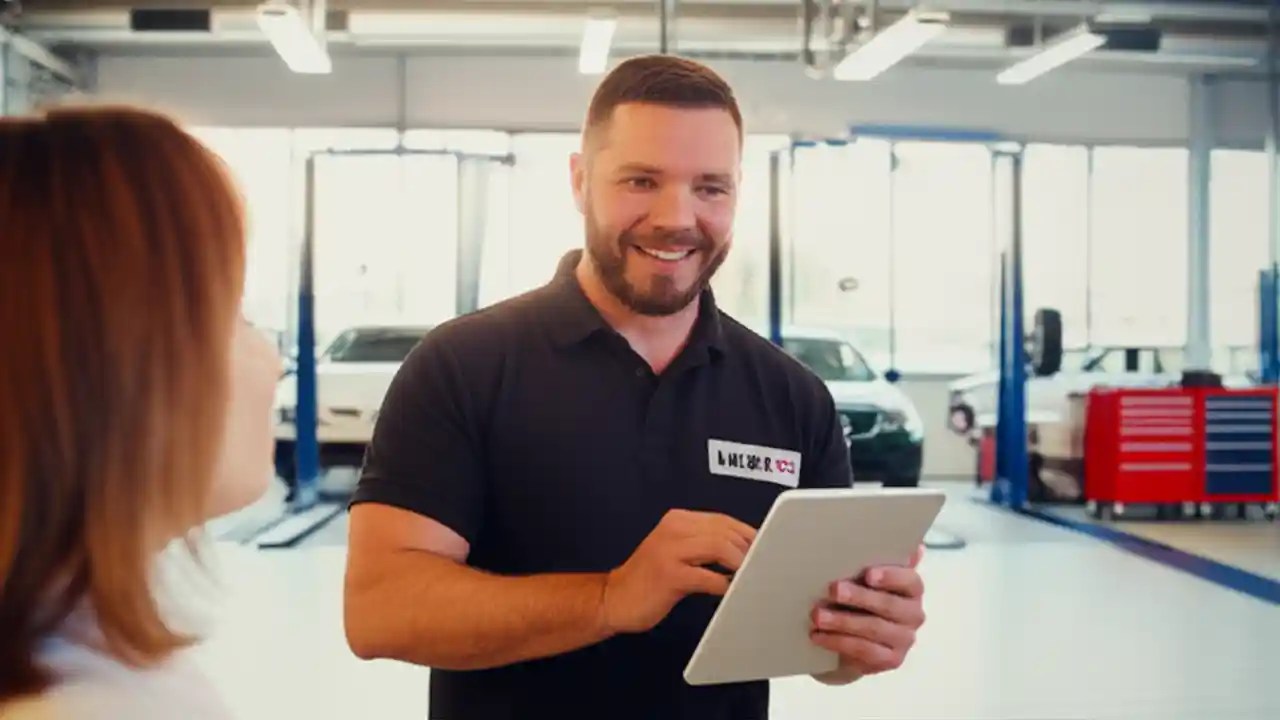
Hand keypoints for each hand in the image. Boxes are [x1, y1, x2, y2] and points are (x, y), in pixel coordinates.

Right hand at [602, 509, 755, 634]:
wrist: (614, 598)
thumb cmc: (650, 578)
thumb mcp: (676, 550)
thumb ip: (704, 544)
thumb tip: (744, 548)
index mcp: (678, 520)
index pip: (723, 520)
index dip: (747, 534)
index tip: (763, 549)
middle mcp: (674, 529)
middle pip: (725, 531)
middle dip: (748, 549)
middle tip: (760, 566)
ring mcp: (670, 550)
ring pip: (720, 547)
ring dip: (739, 563)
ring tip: (747, 577)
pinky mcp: (669, 575)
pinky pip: (708, 576)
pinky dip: (723, 584)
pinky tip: (726, 591)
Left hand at [810, 544, 925, 680]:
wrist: (858, 637)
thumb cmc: (863, 597)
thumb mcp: (869, 577)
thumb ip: (884, 559)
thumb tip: (915, 547)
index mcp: (912, 589)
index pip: (909, 581)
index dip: (890, 577)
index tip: (868, 574)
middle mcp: (914, 614)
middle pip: (888, 605)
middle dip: (858, 597)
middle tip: (832, 590)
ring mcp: (904, 639)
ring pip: (873, 629)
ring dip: (842, 621)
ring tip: (817, 615)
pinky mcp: (891, 660)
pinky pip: (863, 650)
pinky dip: (837, 642)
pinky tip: (818, 635)